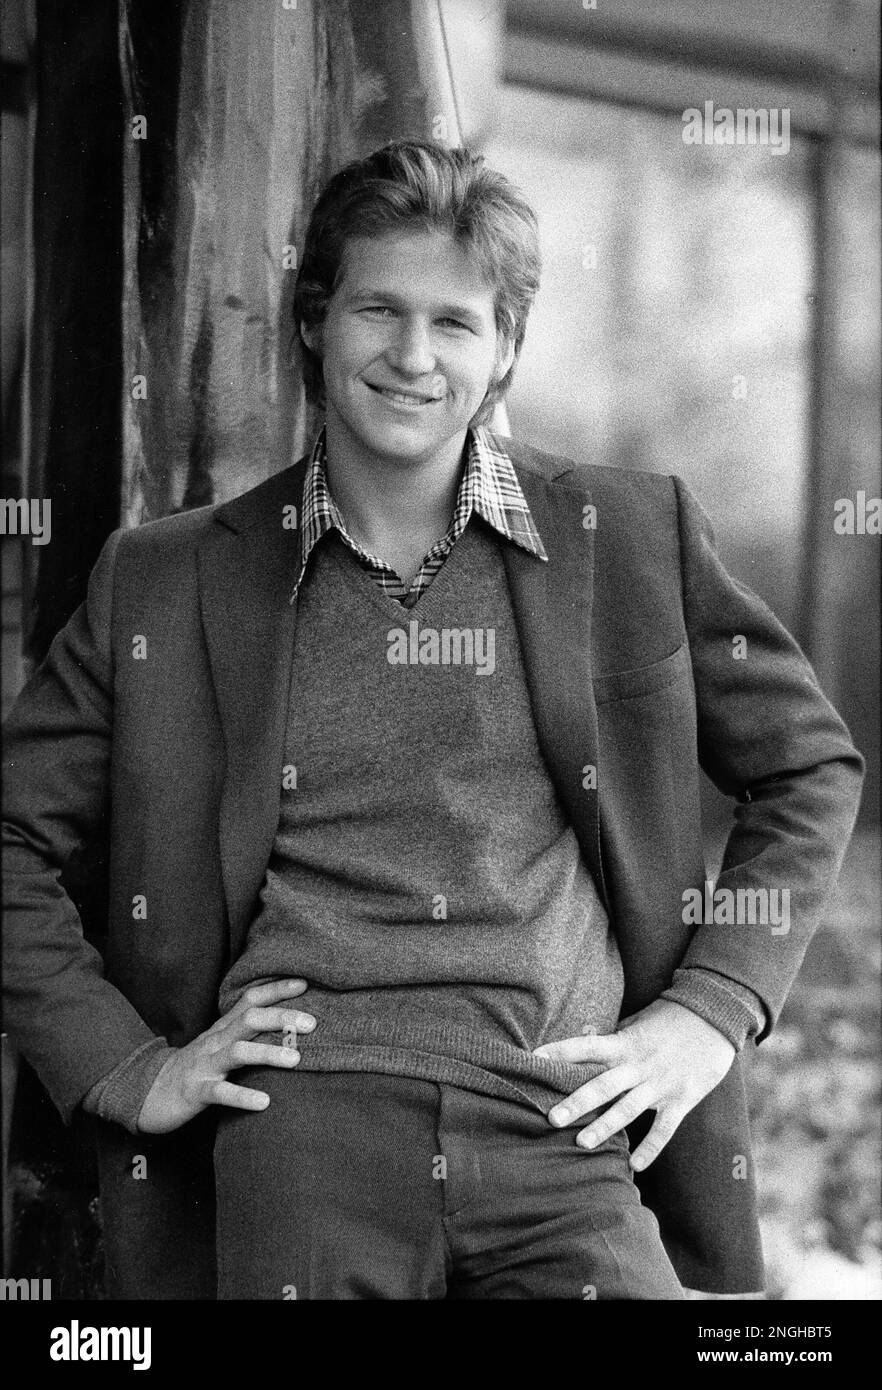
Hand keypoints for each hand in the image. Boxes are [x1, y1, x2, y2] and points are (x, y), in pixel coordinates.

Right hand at [136, 978, 315, 1132]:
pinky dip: (242, 1097)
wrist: (148, 1092)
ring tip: (296, 1060)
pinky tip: (264, 1102)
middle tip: (312, 1023)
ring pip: (237, 1052)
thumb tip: (286, 1022)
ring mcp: (205, 1065)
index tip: (305, 983)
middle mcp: (215, 1041)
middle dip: (281, 1018)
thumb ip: (247, 1032)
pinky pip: (220, 1093)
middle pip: (249, 1020)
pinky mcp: (196, 1092)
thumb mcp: (219, 1044)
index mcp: (222, 1028)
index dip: (276, 989)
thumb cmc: (195, 1068)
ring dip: (267, 1053)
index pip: (250, 1000)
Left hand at [532, 1000, 734, 1170]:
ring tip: (581, 1143)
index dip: (561, 1051)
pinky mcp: (682, 1099)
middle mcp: (640, 1064)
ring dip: (605, 1127)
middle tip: (551, 1117)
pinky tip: (635, 1165)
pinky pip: (664, 1128)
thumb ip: (613, 1034)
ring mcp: (661, 1084)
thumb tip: (584, 1032)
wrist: (716, 1017)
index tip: (535, 1058)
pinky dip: (650, 1148)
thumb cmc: (671, 1018)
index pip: (587, 1045)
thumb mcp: (639, 1020)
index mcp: (626, 1042)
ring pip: (628, 1109)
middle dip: (577, 1102)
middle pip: (603, 1084)